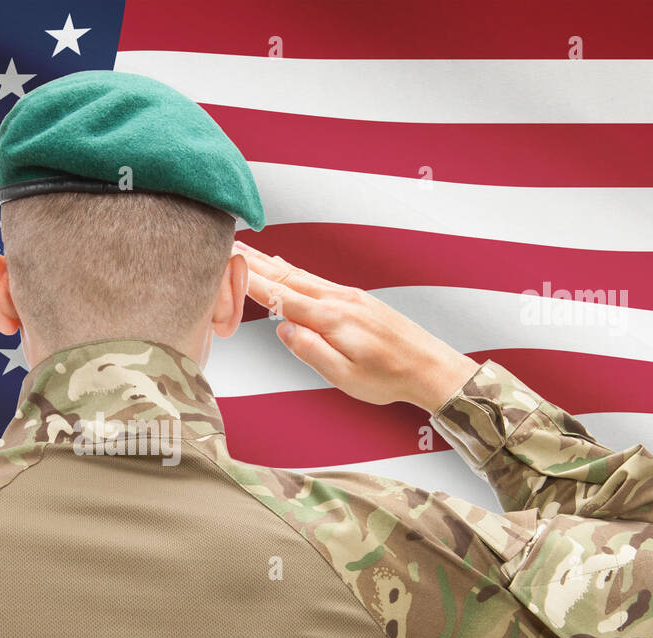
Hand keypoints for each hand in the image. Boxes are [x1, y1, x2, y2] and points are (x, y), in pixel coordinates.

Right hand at [234, 240, 479, 412]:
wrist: (428, 366)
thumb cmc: (387, 378)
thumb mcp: (343, 377)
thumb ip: (310, 351)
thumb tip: (282, 329)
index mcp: (330, 319)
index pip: (279, 297)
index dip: (249, 282)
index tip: (224, 267)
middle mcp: (337, 299)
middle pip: (285, 277)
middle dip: (253, 262)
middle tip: (226, 246)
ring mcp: (347, 295)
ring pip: (299, 274)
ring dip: (269, 262)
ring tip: (245, 250)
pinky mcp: (355, 298)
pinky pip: (314, 278)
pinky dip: (291, 269)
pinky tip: (282, 265)